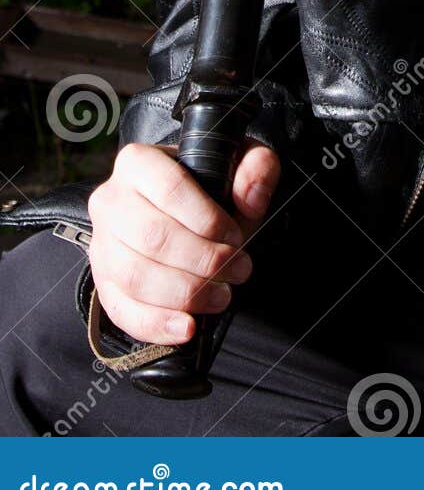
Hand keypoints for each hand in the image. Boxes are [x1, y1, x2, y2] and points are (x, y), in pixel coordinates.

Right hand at [87, 139, 281, 344]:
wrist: (181, 212)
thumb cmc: (209, 189)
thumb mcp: (238, 166)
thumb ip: (256, 168)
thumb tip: (250, 196)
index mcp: (138, 162)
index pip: (171, 189)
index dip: (208, 219)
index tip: (236, 238)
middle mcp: (110, 200)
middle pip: (153, 237)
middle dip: (203, 261)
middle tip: (238, 270)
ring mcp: (102, 243)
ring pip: (135, 275)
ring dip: (185, 293)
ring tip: (221, 295)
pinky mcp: (102, 281)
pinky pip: (121, 310)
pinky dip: (156, 323)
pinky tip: (186, 327)